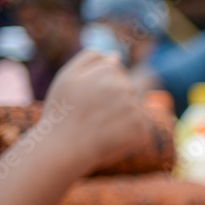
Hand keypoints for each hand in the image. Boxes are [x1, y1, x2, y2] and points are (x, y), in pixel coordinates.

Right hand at [42, 50, 150, 175]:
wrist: (63, 147)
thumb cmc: (62, 111)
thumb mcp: (68, 77)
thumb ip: (91, 59)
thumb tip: (116, 56)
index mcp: (110, 70)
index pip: (116, 72)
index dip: (100, 86)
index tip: (87, 98)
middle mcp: (127, 86)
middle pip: (127, 89)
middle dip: (113, 100)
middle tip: (91, 114)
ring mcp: (136, 109)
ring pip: (132, 109)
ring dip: (120, 117)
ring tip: (98, 127)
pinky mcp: (141, 130)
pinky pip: (137, 129)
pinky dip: (126, 135)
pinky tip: (108, 138)